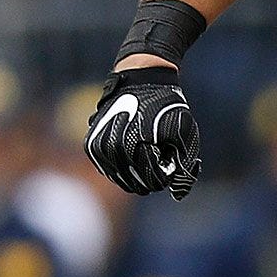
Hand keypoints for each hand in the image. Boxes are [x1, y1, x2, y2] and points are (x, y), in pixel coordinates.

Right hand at [87, 64, 199, 197]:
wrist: (140, 81)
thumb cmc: (167, 108)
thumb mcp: (185, 135)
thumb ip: (185, 167)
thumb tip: (177, 196)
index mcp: (137, 145)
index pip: (154, 181)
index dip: (167, 174)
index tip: (169, 157)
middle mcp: (114, 148)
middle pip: (137, 185)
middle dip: (152, 176)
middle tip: (158, 156)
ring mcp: (100, 147)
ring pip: (121, 180)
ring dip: (137, 173)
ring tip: (145, 151)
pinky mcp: (91, 146)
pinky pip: (109, 171)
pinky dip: (123, 168)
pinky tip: (132, 154)